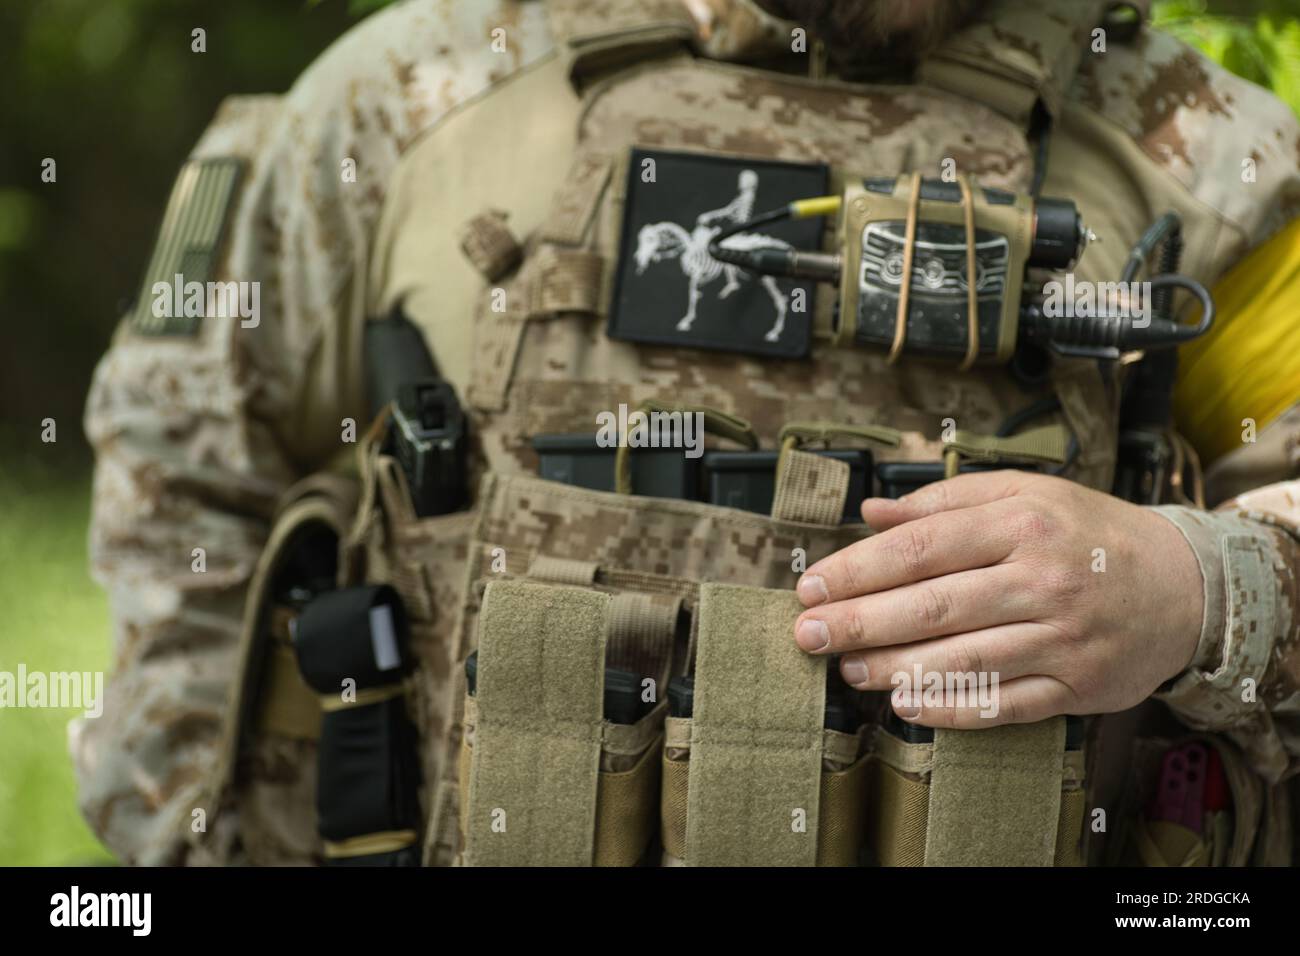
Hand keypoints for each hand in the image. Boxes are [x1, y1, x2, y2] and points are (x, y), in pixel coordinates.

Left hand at [793, 470, 1205, 727]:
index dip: (857, 569)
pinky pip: (1003, 705)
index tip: (810, 586)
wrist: (1186, 585)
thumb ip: (944, 501)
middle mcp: (1042, 580)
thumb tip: (870, 513)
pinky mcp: (1077, 686)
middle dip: (859, 622)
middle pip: (932, 606)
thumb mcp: (1024, 493)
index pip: (921, 548)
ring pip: (962, 660)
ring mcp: (1062, 638)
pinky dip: (950, 708)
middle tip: (807, 634)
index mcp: (1023, 522)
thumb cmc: (1087, 533)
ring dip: (893, 669)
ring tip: (847, 669)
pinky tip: (905, 703)